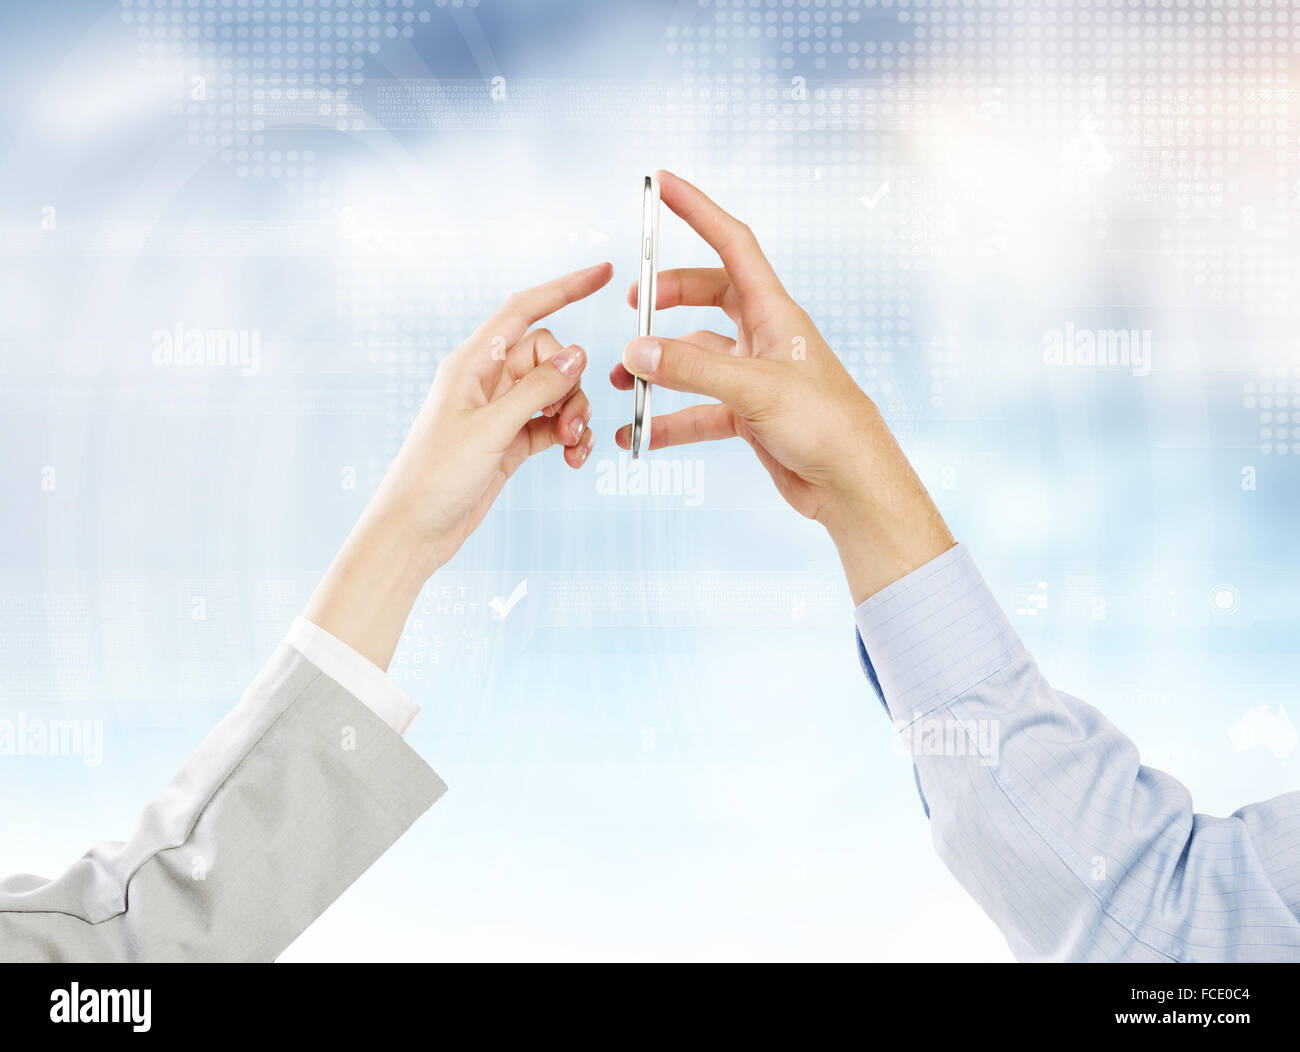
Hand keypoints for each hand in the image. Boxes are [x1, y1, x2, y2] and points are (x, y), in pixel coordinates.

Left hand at [307, 262, 610, 667]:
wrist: (415, 530)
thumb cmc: (435, 476)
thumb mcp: (491, 430)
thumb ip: (537, 390)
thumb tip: (578, 354)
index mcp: (471, 363)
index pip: (523, 311)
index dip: (564, 288)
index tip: (604, 273)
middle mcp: (487, 381)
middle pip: (550, 356)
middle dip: (572, 382)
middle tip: (571, 420)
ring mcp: (501, 411)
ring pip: (556, 392)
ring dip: (574, 414)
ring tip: (573, 445)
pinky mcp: (511, 441)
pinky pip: (553, 424)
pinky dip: (568, 437)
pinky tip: (573, 459)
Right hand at [610, 171, 952, 604]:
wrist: (852, 486)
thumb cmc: (826, 426)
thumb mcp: (755, 390)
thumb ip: (692, 368)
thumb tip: (634, 350)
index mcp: (776, 313)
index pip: (733, 245)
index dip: (698, 211)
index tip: (663, 183)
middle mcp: (764, 338)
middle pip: (707, 297)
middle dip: (666, 299)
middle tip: (633, 308)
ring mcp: (755, 377)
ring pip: (695, 358)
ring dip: (658, 367)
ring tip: (623, 382)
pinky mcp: (749, 416)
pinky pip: (697, 409)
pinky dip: (668, 421)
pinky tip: (641, 436)